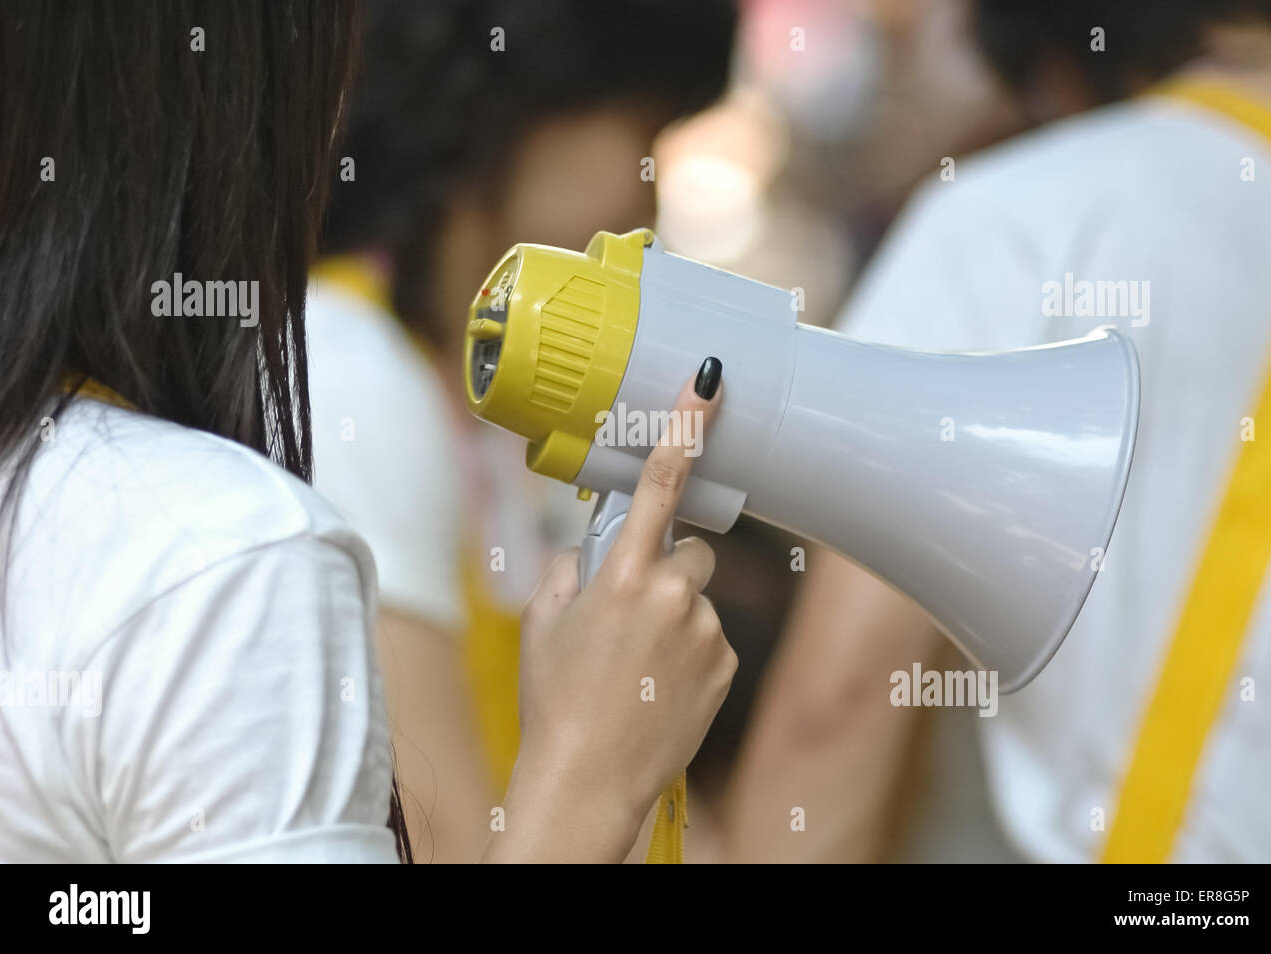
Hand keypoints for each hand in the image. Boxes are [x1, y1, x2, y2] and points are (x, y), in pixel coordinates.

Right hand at [482, 360, 734, 862]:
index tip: (711, 379)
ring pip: (699, 596)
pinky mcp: (728, 663)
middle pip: (689, 551)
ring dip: (677, 614)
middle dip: (666, 568)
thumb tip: (592, 550)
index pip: (660, 483)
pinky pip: (712, 635)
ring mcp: (709, 631)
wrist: (588, 781)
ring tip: (639, 666)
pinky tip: (659, 685)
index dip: (686, 425)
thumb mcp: (541, 622)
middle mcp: (676, 594)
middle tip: (629, 614)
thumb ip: (571, 568)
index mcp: (623, 575)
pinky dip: (690, 650)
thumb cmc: (554, 700)